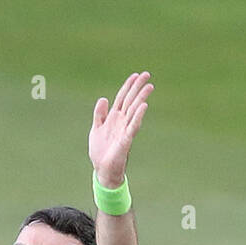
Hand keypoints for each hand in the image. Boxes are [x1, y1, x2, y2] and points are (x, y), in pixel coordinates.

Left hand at [88, 71, 153, 187]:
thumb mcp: (96, 129)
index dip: (128, 86)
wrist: (102, 170)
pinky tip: (143, 106)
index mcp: (113, 118)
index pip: (122, 98)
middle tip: (147, 74)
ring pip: (134, 110)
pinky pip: (133, 126)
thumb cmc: (100, 152)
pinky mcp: (126, 140)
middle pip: (130, 100)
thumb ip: (99, 114)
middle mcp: (121, 121)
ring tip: (149, 87)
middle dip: (138, 87)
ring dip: (141, 98)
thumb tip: (103, 98)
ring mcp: (125, 130)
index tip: (135, 75)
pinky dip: (138, 116)